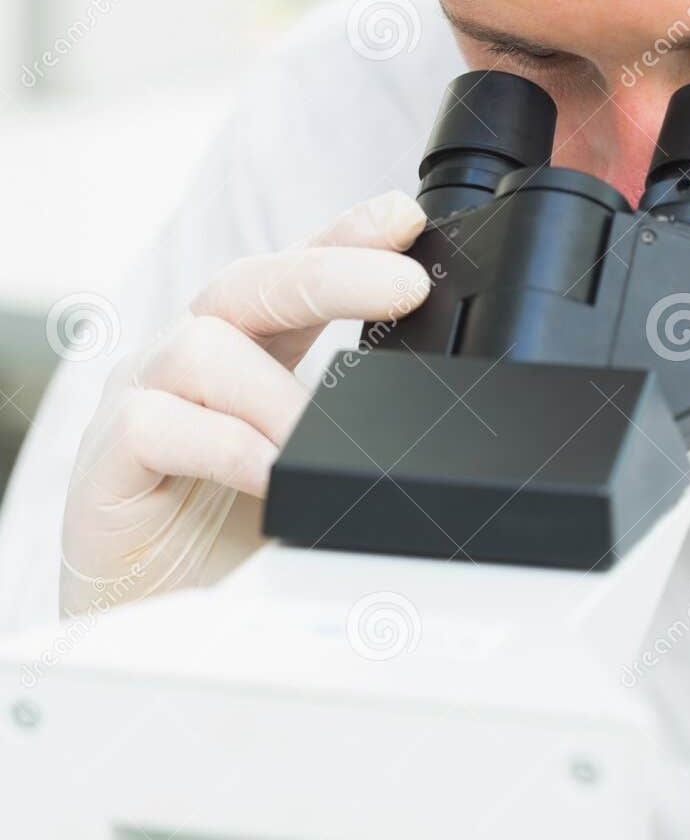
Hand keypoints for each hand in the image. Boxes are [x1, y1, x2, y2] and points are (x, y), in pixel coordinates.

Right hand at [60, 191, 429, 616]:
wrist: (149, 619)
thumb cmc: (226, 545)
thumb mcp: (309, 478)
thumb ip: (347, 437)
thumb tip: (430, 418)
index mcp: (244, 357)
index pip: (295, 279)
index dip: (347, 239)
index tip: (405, 220)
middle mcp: (188, 362)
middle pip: (247, 284)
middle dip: (330, 273)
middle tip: (402, 285)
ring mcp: (143, 401)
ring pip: (204, 346)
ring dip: (278, 396)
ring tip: (315, 444)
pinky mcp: (108, 457)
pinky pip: (160, 423)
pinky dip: (227, 447)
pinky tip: (270, 476)